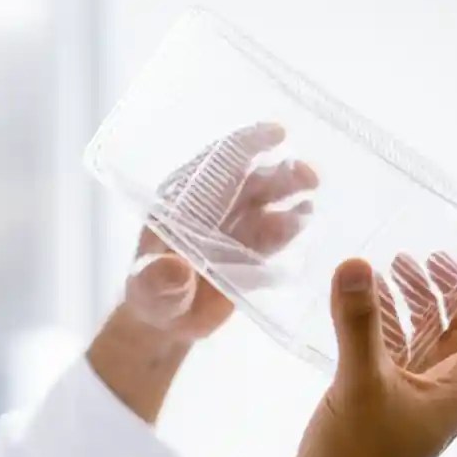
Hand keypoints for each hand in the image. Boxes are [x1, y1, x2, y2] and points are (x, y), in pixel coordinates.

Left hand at [120, 122, 317, 343]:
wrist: (166, 324)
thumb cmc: (150, 296)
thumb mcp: (148, 289)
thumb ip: (158, 279)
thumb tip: (174, 270)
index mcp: (182, 200)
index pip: (215, 162)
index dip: (246, 144)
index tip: (277, 133)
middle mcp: (212, 207)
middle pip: (250, 180)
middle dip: (281, 173)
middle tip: (309, 176)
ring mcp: (234, 229)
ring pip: (267, 205)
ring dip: (291, 198)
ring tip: (309, 202)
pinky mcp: (250, 254)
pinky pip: (273, 237)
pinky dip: (289, 229)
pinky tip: (303, 224)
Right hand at [244, 243, 456, 456]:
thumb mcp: (358, 382)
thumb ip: (358, 322)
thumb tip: (355, 263)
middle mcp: (444, 394)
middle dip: (448, 286)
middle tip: (427, 250)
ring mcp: (412, 402)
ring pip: (425, 339)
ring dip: (412, 303)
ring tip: (389, 266)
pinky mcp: (381, 407)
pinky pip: (392, 354)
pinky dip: (382, 325)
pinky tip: (359, 306)